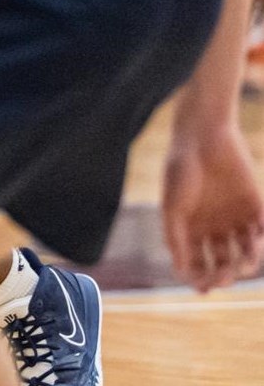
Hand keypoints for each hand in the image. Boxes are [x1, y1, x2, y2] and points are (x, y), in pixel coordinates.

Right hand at [163, 123, 263, 292]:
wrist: (203, 138)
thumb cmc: (180, 171)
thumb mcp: (172, 207)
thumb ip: (175, 237)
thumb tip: (180, 270)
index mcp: (190, 228)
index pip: (197, 262)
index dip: (199, 278)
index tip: (201, 288)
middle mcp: (214, 227)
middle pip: (221, 261)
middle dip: (222, 274)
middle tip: (221, 279)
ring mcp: (235, 217)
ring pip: (244, 251)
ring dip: (244, 263)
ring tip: (243, 264)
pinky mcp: (255, 206)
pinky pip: (262, 232)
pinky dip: (261, 243)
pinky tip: (255, 246)